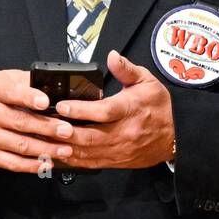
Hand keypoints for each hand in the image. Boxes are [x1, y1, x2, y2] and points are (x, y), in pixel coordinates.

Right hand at [0, 70, 75, 172]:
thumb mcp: (7, 81)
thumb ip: (28, 82)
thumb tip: (56, 87)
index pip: (12, 93)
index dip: (29, 98)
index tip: (46, 102)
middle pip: (21, 122)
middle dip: (47, 127)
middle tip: (67, 130)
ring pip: (20, 145)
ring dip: (46, 149)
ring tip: (65, 149)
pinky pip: (13, 163)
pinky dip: (32, 165)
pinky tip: (47, 164)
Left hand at [46, 50, 174, 169]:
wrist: (174, 138)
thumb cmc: (159, 108)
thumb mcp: (148, 82)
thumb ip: (127, 69)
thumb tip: (112, 55)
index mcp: (130, 110)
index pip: (104, 112)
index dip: (81, 110)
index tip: (62, 105)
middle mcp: (124, 132)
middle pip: (90, 136)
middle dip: (65, 132)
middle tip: (45, 125)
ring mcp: (119, 149)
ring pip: (87, 152)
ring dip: (64, 147)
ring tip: (44, 139)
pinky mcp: (115, 161)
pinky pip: (90, 163)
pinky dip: (72, 159)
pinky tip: (56, 153)